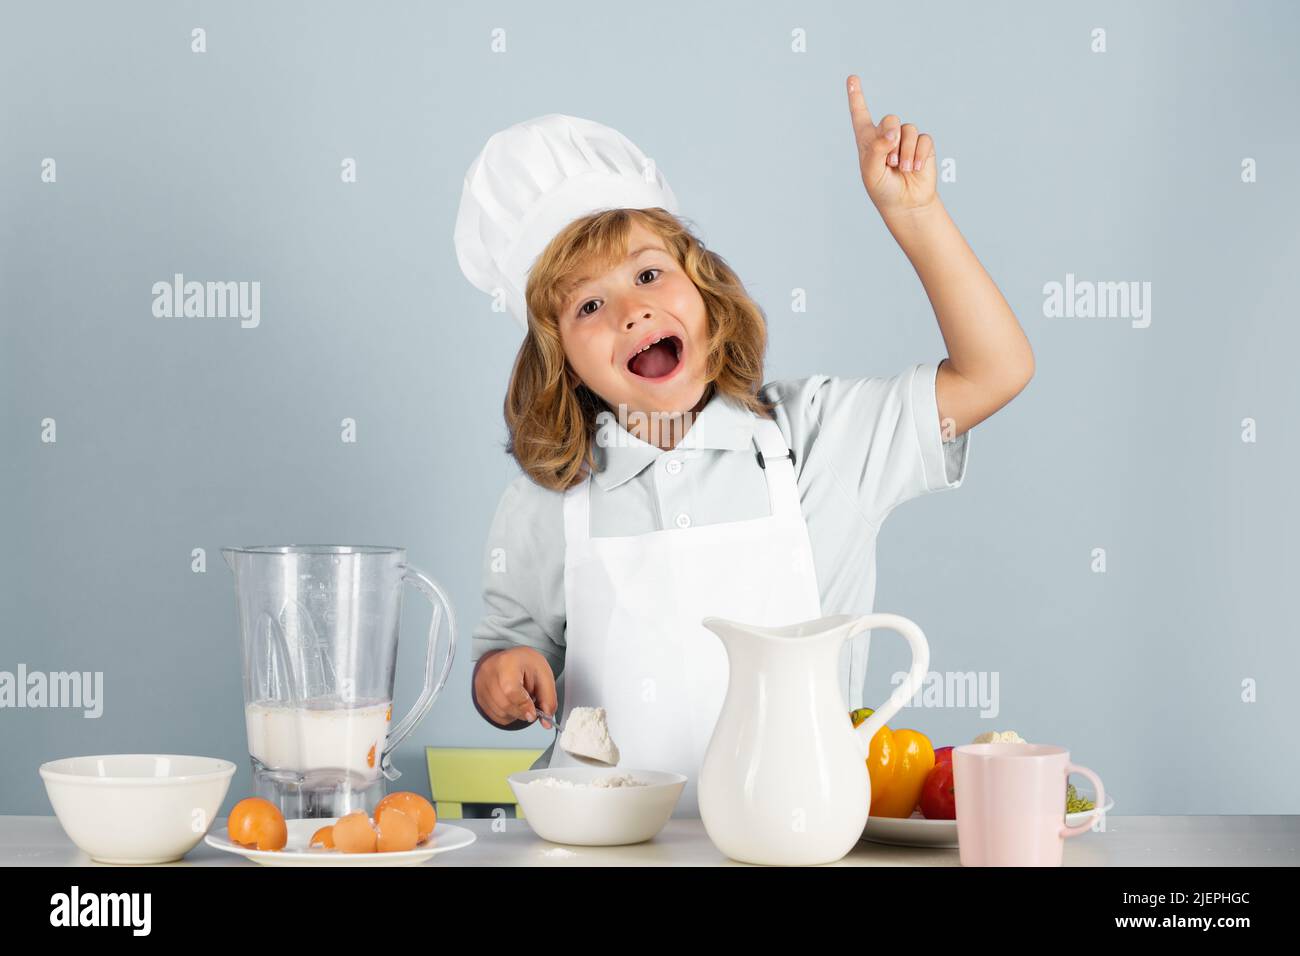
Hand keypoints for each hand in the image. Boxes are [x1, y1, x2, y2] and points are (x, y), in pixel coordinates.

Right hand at [473, 647, 556, 727]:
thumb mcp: (544, 675)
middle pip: (505, 705)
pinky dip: (508, 715)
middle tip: (531, 706)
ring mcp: (480, 685)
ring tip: (521, 700)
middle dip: (522, 712)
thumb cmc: (526, 664)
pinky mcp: (479, 696)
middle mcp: (488, 673)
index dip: (523, 706)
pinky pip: (495, 716)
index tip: (534, 713)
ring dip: (516, 714)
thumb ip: (548, 699)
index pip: (511, 691)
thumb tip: (546, 723)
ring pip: (500, 713)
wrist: (509, 659)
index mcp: (506, 663)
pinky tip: (512, 703)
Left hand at [845, 74, 937, 216]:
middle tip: (890, 160)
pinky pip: (924, 140)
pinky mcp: (923, 145)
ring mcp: (905, 138)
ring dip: (905, 152)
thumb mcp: (871, 172)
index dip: (856, 96)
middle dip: (891, 138)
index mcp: (867, 139)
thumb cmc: (883, 188)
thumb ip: (877, 149)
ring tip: (901, 169)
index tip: (852, 78)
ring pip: (908, 130)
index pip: (860, 113)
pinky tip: (915, 169)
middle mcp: (886, 135)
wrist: (905, 203)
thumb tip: (892, 132)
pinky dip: (919, 155)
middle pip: (890, 118)